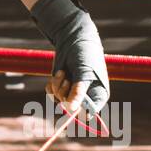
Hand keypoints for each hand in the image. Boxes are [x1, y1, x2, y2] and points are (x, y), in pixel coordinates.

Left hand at [30, 0, 109, 115]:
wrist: (72, 38)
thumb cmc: (85, 54)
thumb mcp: (83, 72)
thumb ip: (78, 91)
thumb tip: (71, 109)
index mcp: (99, 95)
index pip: (90, 112)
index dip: (79, 111)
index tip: (71, 106)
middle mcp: (86, 96)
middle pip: (70, 108)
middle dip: (65, 93)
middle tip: (67, 79)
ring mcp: (72, 91)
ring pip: (59, 100)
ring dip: (57, 86)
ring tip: (62, 72)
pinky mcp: (61, 85)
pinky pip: (52, 93)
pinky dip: (52, 84)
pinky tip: (57, 74)